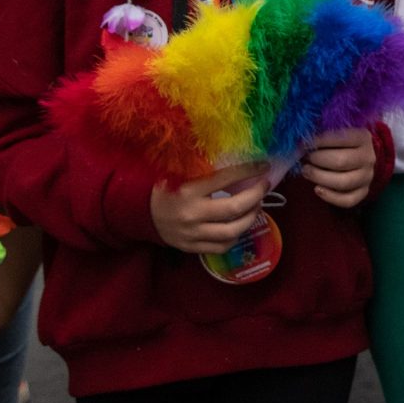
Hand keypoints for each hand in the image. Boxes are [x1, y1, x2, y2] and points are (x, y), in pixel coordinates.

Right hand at [149, 163, 269, 253]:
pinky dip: (235, 236)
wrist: (139, 213)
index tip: (263, 166)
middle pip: (235, 208)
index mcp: (188, 190)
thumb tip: (237, 155)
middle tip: (264, 187)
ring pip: (232, 231)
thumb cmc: (162, 188)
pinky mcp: (191, 247)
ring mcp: (192, 234)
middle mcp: (192, 214)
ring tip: (255, 207)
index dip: (249, 171)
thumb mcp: (178, 172)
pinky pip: (221, 246)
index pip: (227, 178)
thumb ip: (204, 168)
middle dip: (256, 196)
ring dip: (250, 218)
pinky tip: (239, 225)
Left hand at [298, 128, 377, 208]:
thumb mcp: (333, 131)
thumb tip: (298, 137)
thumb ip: (319, 131)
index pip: (341, 138)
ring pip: (344, 182)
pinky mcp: (363, 192)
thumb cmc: (337, 142)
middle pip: (341, 161)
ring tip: (306, 171)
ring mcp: (367, 176)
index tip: (302, 143)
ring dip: (320, 178)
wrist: (355, 155)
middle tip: (304, 159)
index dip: (318, 141)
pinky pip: (348, 200)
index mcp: (363, 137)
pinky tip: (317, 189)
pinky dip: (330, 197)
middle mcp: (368, 157)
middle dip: (317, 160)